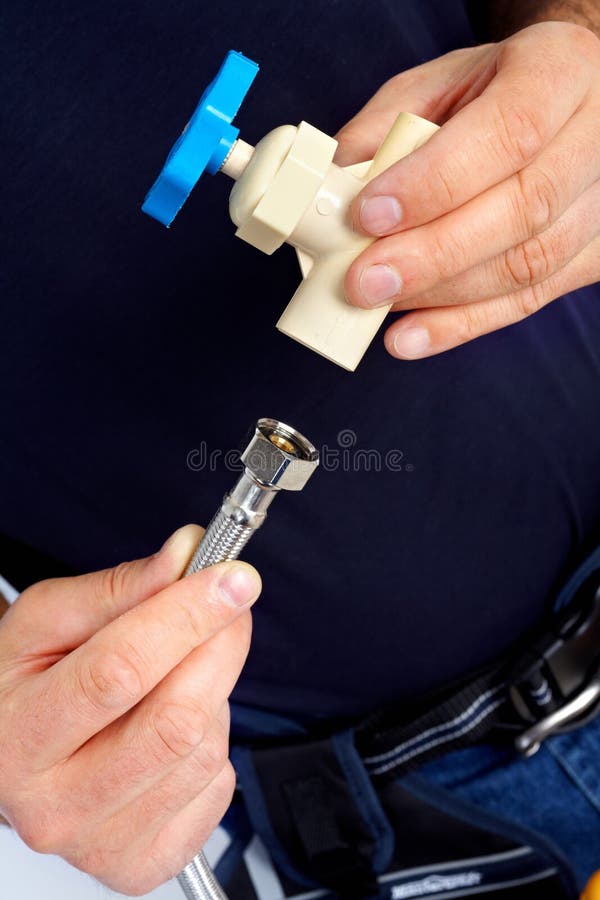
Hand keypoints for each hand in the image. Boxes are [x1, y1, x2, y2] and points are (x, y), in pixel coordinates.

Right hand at [0, 525, 260, 894]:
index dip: (187, 617)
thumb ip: (118, 588)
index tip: (232, 579)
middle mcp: (54, 802)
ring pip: (203, 751)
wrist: (11, 754)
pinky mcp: (144, 864)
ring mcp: (101, 843)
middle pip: (175, 718)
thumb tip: (185, 558)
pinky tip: (175, 728)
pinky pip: (217, 788)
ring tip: (177, 675)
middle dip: (220, 647)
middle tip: (230, 606)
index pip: (121, 670)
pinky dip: (213, 744)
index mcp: (20, 733)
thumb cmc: (24, 685)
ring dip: (212, 694)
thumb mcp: (46, 621)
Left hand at [339, 22, 599, 358]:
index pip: (509, 131)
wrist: (560, 103)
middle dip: (434, 254)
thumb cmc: (492, 92)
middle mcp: (596, 137)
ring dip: (443, 296)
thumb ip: (384, 131)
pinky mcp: (594, 256)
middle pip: (525, 209)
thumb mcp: (436, 86)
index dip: (436, 181)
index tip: (368, 214)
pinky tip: (411, 337)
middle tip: (364, 280)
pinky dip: (461, 325)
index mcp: (559, 71)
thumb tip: (328, 190)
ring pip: (531, 266)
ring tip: (378, 304)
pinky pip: (528, 302)